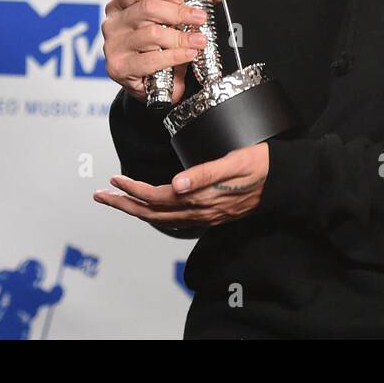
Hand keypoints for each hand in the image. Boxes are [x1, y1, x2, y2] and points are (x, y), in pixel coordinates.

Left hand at [93, 143, 269, 230]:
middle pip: (151, 212)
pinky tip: (151, 209)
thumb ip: (204, 174)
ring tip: (117, 200)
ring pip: (160, 218)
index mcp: (200, 197)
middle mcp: (198, 210)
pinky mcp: (210, 214)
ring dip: (135, 210)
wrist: (283, 182)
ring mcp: (204, 215)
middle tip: (100, 196)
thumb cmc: (260, 166)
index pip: (156, 197)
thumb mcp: (234, 163)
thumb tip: (175, 184)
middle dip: (123, 204)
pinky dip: (155, 214)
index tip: (114, 180)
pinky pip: (174, 220)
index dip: (133, 190)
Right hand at [101, 0, 232, 103]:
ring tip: (198, 40)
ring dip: (180, 37)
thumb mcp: (172, 23)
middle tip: (199, 18)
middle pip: (146, 9)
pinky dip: (174, 56)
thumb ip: (195, 3)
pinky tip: (187, 54)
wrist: (148, 84)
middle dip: (178, 13)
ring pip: (151, 34)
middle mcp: (113, 24)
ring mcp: (114, 46)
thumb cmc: (156, 48)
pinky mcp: (119, 67)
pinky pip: (151, 59)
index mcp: (120, 7)